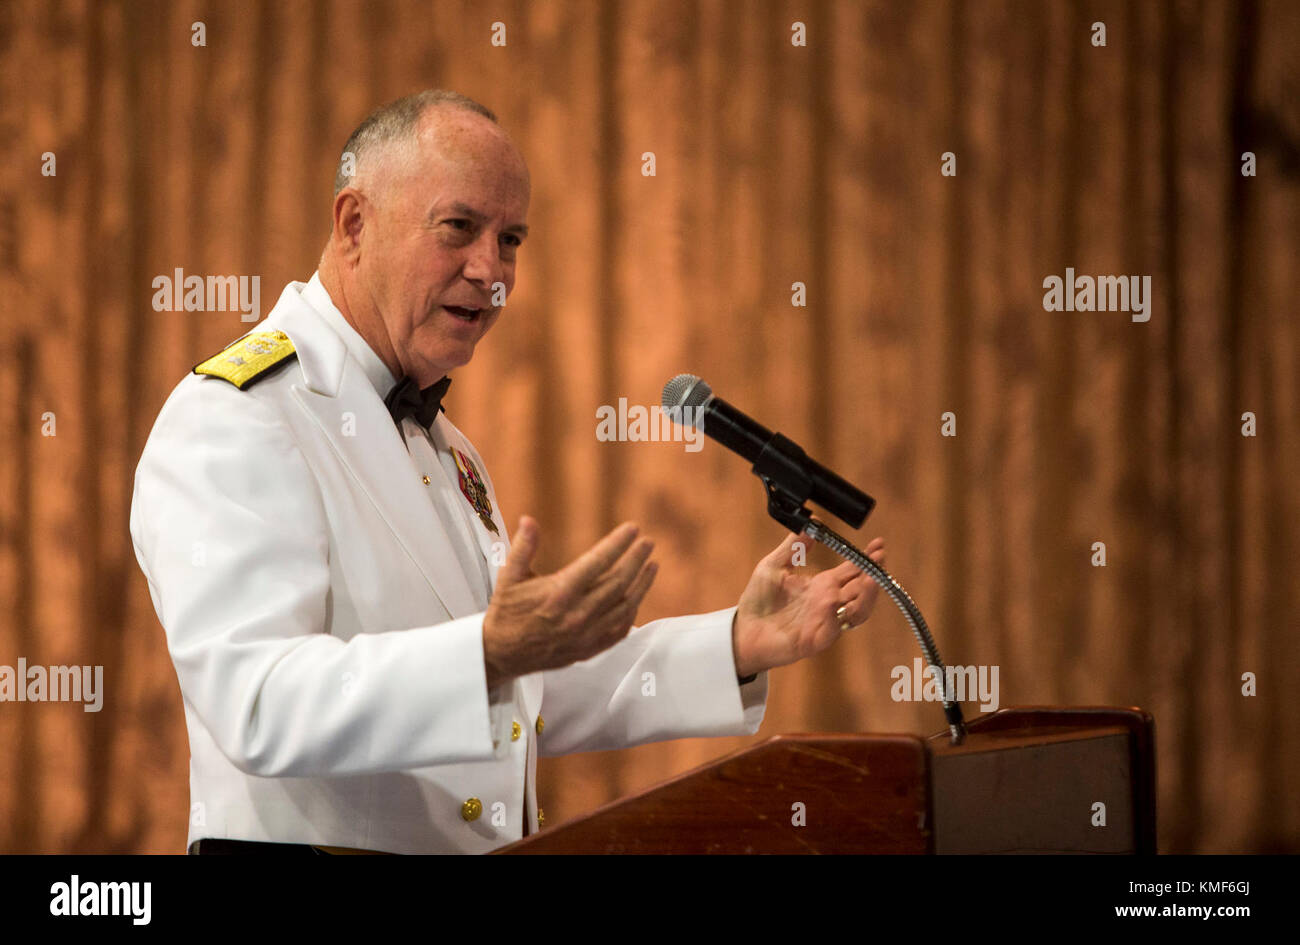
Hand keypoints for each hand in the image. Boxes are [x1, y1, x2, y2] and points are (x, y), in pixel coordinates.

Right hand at [482, 517, 657, 686]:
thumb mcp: (508, 577)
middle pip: (617, 583)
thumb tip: (529, 520)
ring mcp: (585, 634)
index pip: (597, 562)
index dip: (618, 543)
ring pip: (624, 607)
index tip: (633, 529)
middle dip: (636, 560)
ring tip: (652, 566)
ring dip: (642, 585)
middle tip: (648, 543)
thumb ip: (523, 547)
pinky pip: (619, 631)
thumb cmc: (506, 613)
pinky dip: (631, 613)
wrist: (501, 655)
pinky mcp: (588, 649)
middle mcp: (576, 614)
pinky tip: (636, 598)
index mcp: (558, 593)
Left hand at [731, 532, 884, 678]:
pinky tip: (843, 599)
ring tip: (872, 578)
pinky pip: (838, 626)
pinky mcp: (818, 637)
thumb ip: (793, 546)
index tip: (879, 544)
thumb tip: (811, 523)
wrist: (743, 631)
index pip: (852, 570)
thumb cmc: (758, 601)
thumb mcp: (773, 566)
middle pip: (862, 589)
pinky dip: (844, 613)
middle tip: (880, 557)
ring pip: (859, 609)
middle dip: (875, 573)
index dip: (867, 558)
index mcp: (821, 585)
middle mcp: (829, 602)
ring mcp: (826, 620)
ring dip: (868, 595)